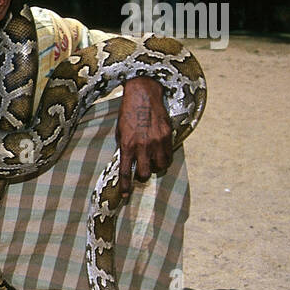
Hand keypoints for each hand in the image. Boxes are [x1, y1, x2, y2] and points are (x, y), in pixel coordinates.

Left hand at [116, 76, 171, 197]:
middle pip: (144, 173)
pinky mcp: (167, 135)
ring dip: (155, 167)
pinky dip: (165, 158)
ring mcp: (156, 141)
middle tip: (140, 171)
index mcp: (127, 144)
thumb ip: (124, 147)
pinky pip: (169, 155)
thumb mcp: (120, 131)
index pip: (125, 172)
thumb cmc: (128, 113)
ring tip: (152, 161)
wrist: (143, 94)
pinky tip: (160, 154)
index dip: (125, 186)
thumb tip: (127, 161)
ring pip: (159, 167)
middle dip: (141, 176)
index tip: (124, 195)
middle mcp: (142, 145)